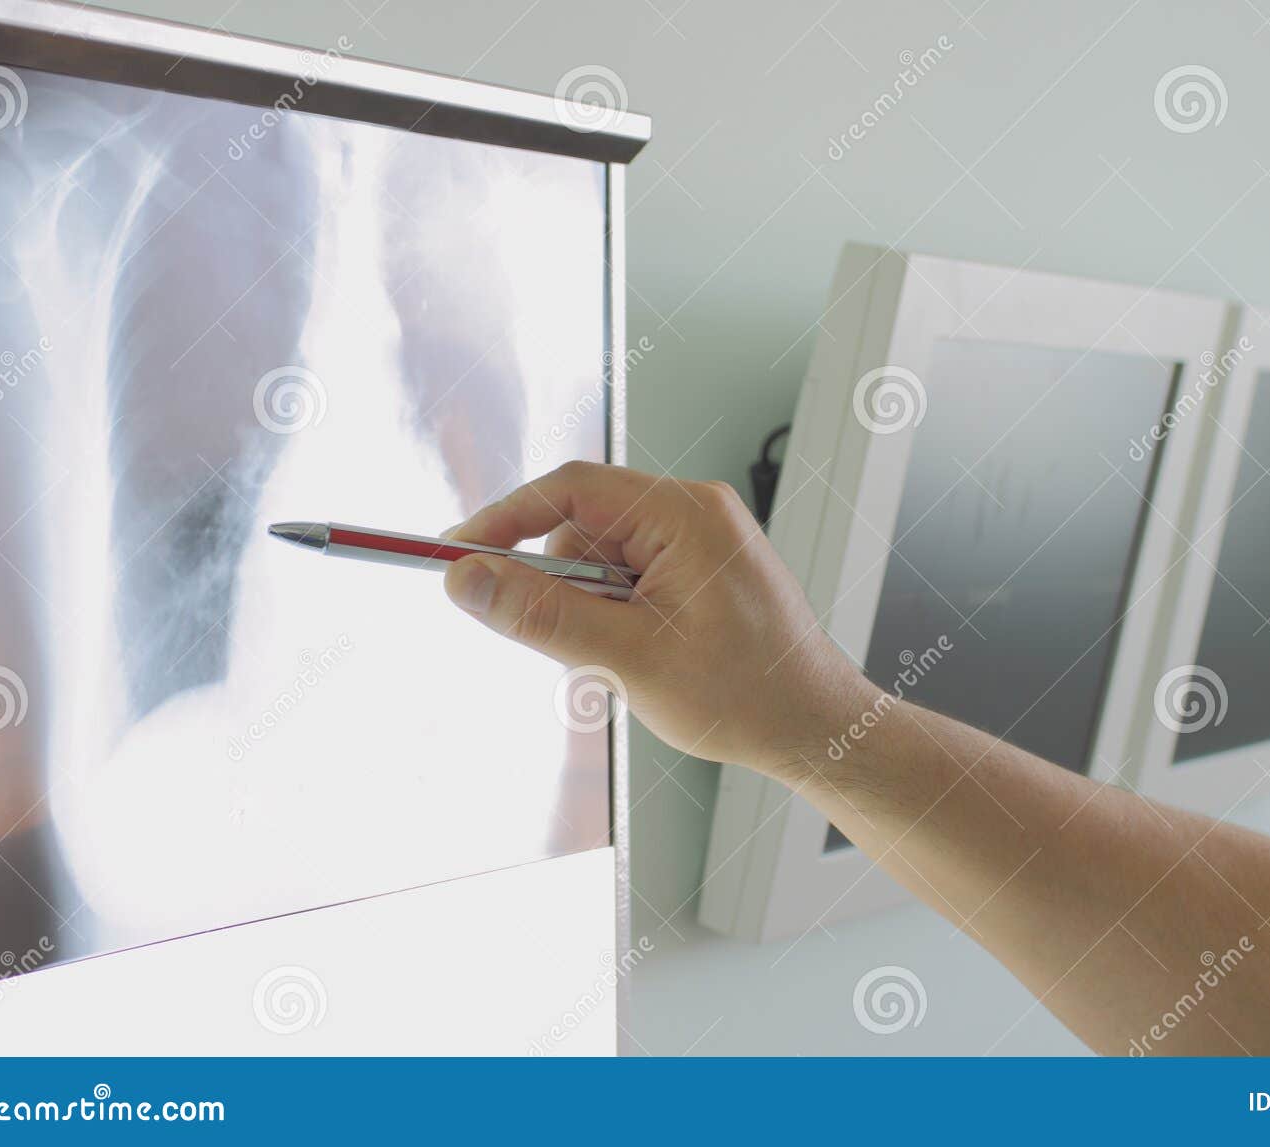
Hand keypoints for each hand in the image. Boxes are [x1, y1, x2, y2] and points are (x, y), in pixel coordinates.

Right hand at [441, 462, 874, 775]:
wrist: (815, 730)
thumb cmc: (750, 696)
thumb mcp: (630, 659)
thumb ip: (543, 616)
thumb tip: (469, 581)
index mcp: (686, 515)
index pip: (568, 489)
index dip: (502, 520)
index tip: (453, 556)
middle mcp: (694, 514)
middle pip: (580, 525)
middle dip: (554, 585)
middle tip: (556, 643)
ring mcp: (698, 542)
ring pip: (598, 560)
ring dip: (586, 610)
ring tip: (622, 665)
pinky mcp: (697, 570)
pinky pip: (627, 579)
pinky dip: (611, 618)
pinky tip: (638, 661)